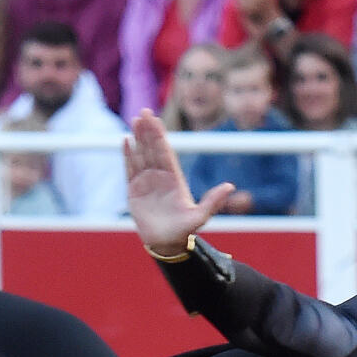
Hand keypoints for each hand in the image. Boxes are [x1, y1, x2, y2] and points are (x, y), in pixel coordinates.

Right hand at [125, 110, 232, 253]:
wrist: (166, 244)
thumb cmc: (184, 231)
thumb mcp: (200, 217)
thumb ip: (213, 201)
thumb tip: (230, 186)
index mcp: (175, 179)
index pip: (166, 153)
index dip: (160, 137)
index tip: (156, 120)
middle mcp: (161, 177)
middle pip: (153, 149)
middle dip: (149, 131)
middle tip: (144, 112)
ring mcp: (147, 182)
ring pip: (141, 155)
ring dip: (138, 138)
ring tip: (135, 120)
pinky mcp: (134, 189)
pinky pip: (130, 168)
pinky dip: (127, 155)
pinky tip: (126, 140)